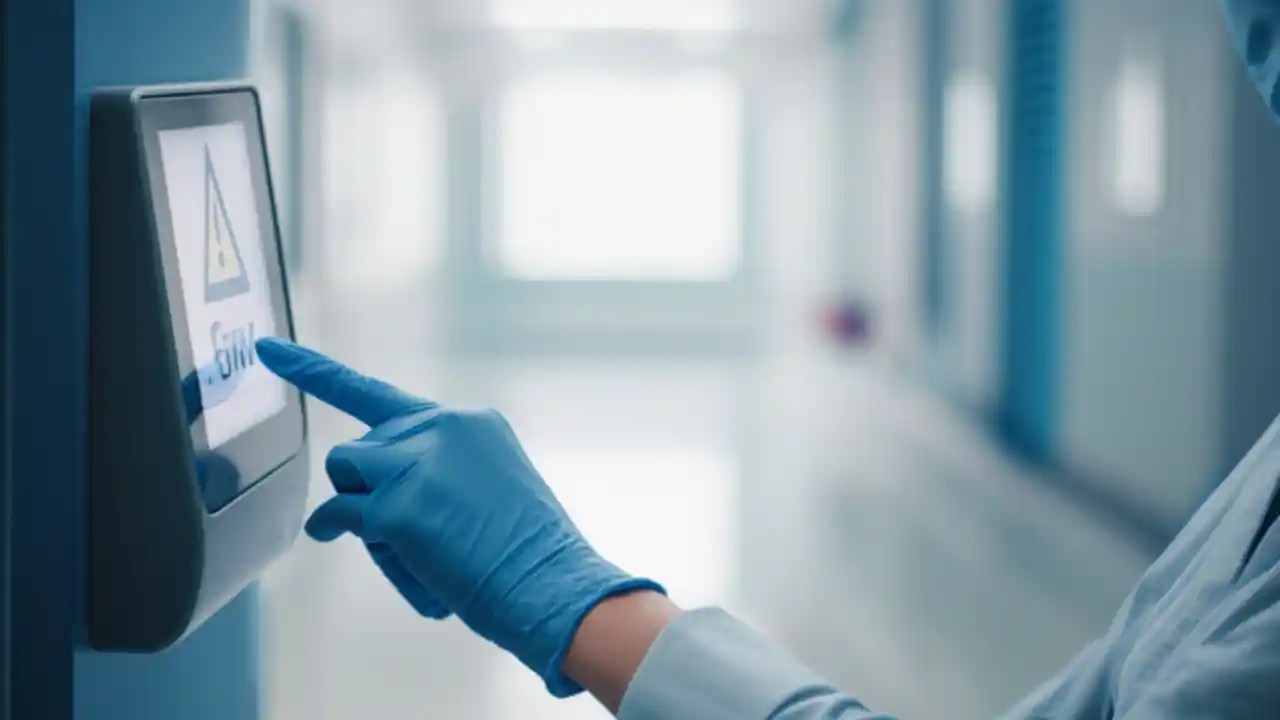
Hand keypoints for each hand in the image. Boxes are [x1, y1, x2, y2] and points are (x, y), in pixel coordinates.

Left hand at [256, 338, 663, 696]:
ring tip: (414, 545)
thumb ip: (429, 477)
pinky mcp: (398, 505)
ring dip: (362, 510)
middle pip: (361, 448)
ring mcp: (418, 461)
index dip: (315, 373)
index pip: (377, 396)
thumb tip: (349, 509)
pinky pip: (343, 517)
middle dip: (371, 489)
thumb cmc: (526, 556)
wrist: (555, 585)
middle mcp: (442, 426)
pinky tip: (378, 548)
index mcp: (470, 421)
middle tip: (416, 534)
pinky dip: (344, 534)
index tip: (268, 350)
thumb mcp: (487, 492)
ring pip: (345, 471)